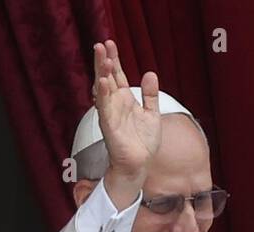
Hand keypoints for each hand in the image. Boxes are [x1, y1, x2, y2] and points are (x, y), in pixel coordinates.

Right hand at [92, 40, 161, 201]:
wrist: (140, 164)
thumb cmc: (143, 142)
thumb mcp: (152, 113)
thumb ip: (151, 95)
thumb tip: (150, 73)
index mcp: (125, 100)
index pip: (117, 75)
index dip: (114, 59)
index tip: (110, 43)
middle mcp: (115, 104)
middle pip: (107, 78)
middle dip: (104, 61)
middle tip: (101, 44)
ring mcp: (111, 114)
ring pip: (104, 90)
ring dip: (102, 73)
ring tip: (103, 57)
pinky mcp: (109, 126)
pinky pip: (105, 108)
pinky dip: (104, 95)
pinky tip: (103, 82)